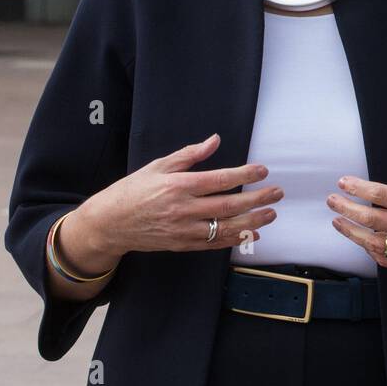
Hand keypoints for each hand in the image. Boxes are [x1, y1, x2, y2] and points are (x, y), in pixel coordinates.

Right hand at [84, 134, 283, 256]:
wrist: (110, 223)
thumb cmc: (133, 190)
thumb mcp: (158, 166)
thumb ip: (189, 155)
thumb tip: (214, 140)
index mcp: (178, 186)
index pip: (219, 179)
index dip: (244, 174)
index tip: (262, 170)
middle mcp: (183, 209)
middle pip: (228, 205)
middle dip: (257, 199)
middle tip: (277, 193)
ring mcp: (184, 230)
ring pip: (225, 228)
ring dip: (252, 222)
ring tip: (271, 214)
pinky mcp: (182, 245)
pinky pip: (214, 244)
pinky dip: (235, 240)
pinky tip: (252, 235)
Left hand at [326, 127, 386, 276]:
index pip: (382, 195)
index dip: (358, 189)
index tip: (343, 183)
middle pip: (372, 220)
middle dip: (347, 209)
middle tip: (331, 200)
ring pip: (375, 243)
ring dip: (352, 233)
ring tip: (337, 221)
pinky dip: (371, 252)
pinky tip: (362, 241)